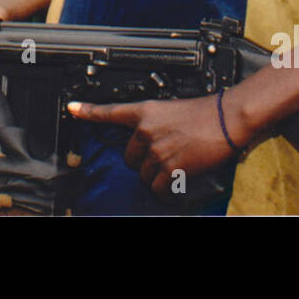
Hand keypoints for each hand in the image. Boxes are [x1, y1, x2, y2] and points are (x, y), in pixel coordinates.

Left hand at [67, 94, 247, 194]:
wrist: (225, 119)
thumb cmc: (204, 114)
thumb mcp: (171, 111)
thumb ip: (154, 124)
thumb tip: (147, 144)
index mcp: (145, 112)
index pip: (111, 112)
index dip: (89, 111)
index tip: (72, 109)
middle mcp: (146, 131)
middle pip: (129, 158)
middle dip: (143, 161)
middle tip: (163, 155)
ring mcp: (156, 150)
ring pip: (143, 175)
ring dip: (155, 176)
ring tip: (174, 165)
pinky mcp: (169, 168)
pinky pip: (157, 187)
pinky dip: (165, 190)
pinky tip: (175, 182)